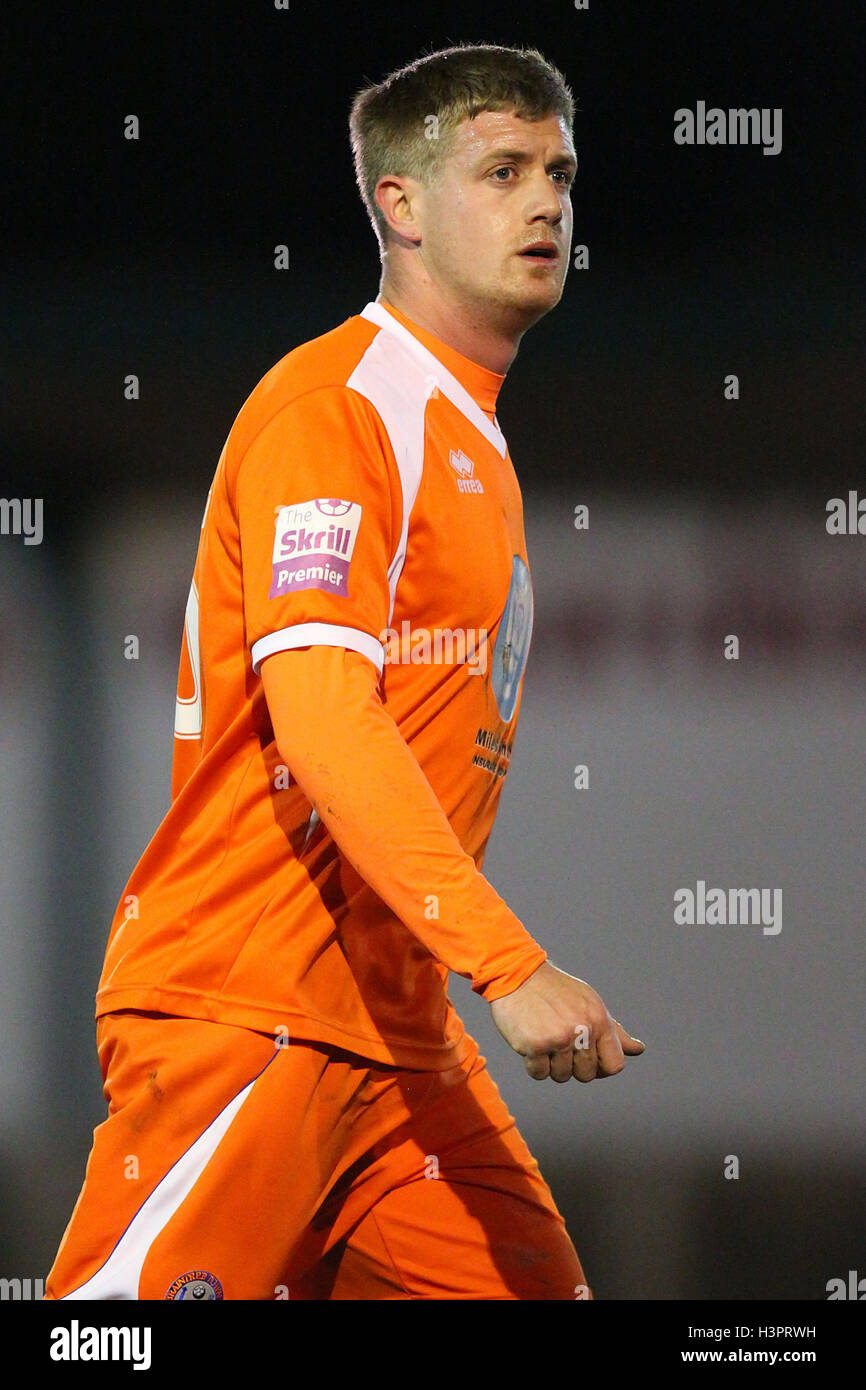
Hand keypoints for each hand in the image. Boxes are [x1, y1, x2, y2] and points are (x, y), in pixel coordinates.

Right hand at [489, 961, 644, 1082]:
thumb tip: (638, 1050)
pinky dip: (533, 1064)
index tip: (587, 1059)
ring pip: (561, 1076)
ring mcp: (558, 1039)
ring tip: (544, 1038)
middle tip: (559, 1043)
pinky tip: (530, 1042)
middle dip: (573, 1065)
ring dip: (551, 1064)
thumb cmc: (555, 989)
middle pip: (586, 1074)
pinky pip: (539, 1074)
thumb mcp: (589, 1003)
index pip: (614, 1065)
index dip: (601, 1068)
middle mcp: (582, 1030)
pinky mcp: (533, 1045)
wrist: (517, 973)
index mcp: (599, 1019)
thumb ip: (613, 1031)